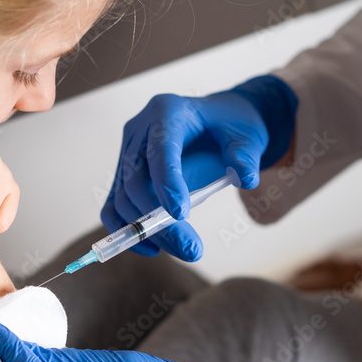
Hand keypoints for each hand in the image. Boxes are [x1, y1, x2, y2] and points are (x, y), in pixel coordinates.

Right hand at [102, 76, 296, 260]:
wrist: (218, 125)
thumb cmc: (230, 125)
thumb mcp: (246, 134)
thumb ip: (245, 155)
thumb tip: (247, 178)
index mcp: (166, 111)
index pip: (159, 149)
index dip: (165, 183)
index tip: (180, 216)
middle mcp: (139, 130)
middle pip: (136, 180)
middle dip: (158, 220)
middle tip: (191, 249)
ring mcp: (127, 153)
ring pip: (123, 198)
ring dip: (148, 231)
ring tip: (186, 250)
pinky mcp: (123, 175)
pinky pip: (114, 205)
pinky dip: (126, 228)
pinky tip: (152, 248)